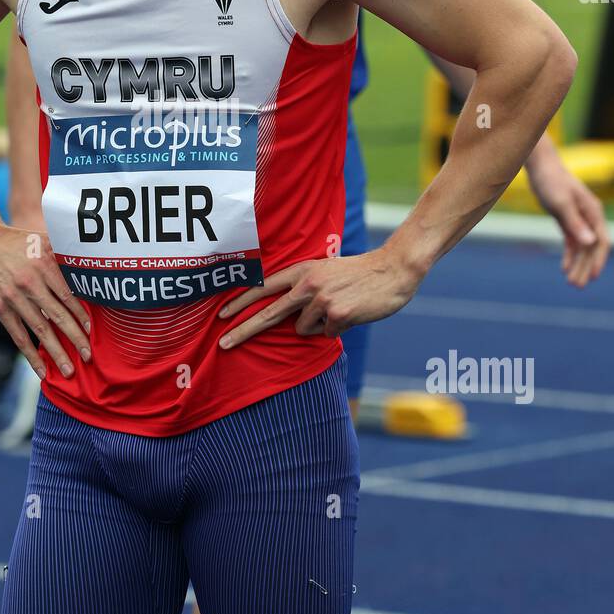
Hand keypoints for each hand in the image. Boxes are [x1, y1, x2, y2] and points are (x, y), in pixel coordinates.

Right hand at [0, 219, 90, 379]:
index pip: (69, 296)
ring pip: (40, 330)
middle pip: (58, 316)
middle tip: (89, 356)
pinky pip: (18, 335)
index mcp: (44, 264)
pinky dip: (31, 354)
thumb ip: (62, 254)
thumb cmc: (15, 241)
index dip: (82, 316)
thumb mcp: (41, 240)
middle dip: (75, 338)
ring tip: (69, 370)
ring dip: (56, 352)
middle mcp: (30, 282)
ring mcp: (13, 297)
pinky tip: (41, 369)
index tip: (92, 331)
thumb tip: (87, 268)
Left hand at [217, 249, 420, 349]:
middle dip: (243, 330)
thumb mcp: (325, 270)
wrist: (392, 270)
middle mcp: (306, 283)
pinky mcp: (336, 315)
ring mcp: (321, 299)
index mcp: (301, 270)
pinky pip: (325, 334)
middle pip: (268, 312)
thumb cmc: (358, 273)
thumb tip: (287, 314)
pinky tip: (351, 313)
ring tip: (339, 308)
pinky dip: (336, 329)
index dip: (241, 302)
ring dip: (318, 325)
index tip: (221, 315)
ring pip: (303, 328)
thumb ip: (304, 286)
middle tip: (223, 344)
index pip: (263, 287)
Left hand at [524, 155, 609, 286]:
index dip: (597, 260)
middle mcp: (589, 217)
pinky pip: (571, 241)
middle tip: (577, 286)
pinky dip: (569, 255)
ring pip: (581, 246)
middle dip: (585, 267)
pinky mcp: (566, 219)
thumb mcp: (561, 203)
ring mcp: (578, 218)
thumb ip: (575, 223)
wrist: (539, 166)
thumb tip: (590, 243)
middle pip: (591, 247)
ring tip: (571, 283)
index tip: (592, 276)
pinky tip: (564, 268)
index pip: (600, 241)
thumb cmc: (551, 181)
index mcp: (593, 212)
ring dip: (577, 264)